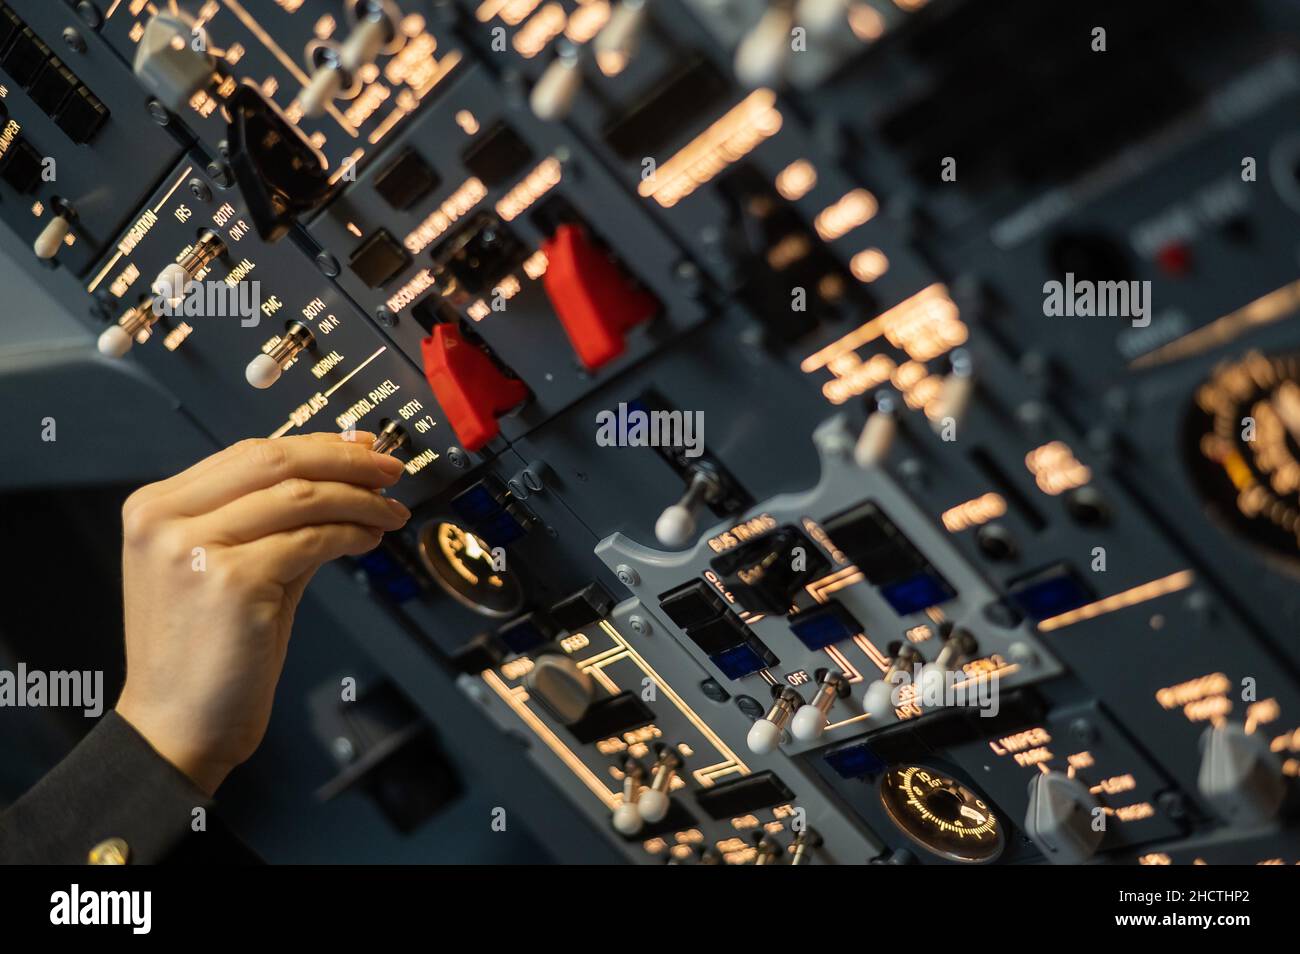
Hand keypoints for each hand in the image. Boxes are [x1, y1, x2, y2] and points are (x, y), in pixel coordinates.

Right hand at [114, 432, 409, 794]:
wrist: (177, 727)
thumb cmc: (205, 655)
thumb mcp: (226, 569)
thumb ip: (273, 522)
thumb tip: (342, 479)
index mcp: (156, 507)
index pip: (249, 452)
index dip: (315, 446)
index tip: (360, 448)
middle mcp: (166, 520)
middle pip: (274, 461)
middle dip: (344, 460)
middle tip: (389, 468)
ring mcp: (195, 547)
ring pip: (301, 497)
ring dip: (359, 499)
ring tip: (389, 511)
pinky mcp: (233, 580)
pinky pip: (312, 540)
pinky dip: (351, 534)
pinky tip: (369, 540)